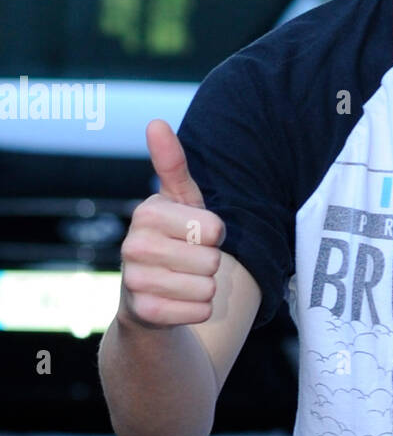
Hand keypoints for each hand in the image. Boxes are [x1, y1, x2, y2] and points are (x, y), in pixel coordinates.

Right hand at [117, 119, 225, 327]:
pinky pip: (199, 311)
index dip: (215, 235)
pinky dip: (199, 310)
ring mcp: (134, 280)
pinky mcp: (143, 312)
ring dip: (205, 288)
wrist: (148, 295)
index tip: (195, 234)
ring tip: (183, 281)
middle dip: (211, 264)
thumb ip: (173, 164)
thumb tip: (156, 122)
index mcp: (147, 212)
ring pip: (207, 288)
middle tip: (189, 262)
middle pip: (212, 261)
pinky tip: (179, 302)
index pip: (214, 228)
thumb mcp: (180, 201)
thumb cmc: (174, 240)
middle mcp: (134, 245)